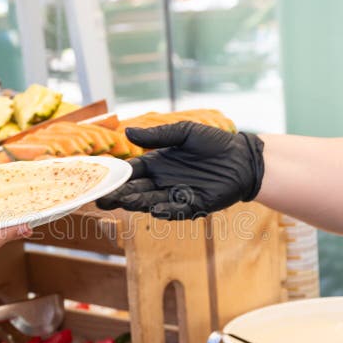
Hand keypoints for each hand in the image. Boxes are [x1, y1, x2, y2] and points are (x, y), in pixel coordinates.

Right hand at [97, 121, 264, 218]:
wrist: (242, 159)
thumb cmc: (213, 143)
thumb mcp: (184, 133)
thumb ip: (157, 136)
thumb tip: (127, 132)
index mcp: (157, 163)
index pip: (131, 172)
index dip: (116, 177)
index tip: (100, 181)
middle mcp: (163, 181)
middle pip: (136, 190)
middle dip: (120, 194)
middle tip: (103, 199)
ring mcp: (177, 195)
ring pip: (152, 201)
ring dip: (140, 202)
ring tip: (127, 201)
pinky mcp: (194, 205)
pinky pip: (177, 210)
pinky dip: (166, 211)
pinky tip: (156, 209)